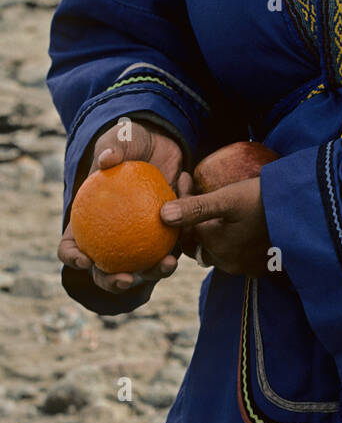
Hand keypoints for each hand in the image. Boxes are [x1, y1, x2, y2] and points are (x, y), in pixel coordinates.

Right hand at [58, 118, 192, 294]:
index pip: (71, 246)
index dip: (73, 258)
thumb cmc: (131, 143)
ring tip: (167, 264)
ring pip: (143, 266)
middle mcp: (111, 236)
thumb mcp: (119, 140)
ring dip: (154, 272)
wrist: (161, 142)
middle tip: (127, 278)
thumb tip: (108, 159)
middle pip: (105, 270)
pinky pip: (173, 242)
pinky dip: (181, 238)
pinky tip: (189, 227)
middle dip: (113, 282)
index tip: (85, 259)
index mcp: (88, 220)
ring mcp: (139, 237)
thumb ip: (113, 148)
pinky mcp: (166, 233)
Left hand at [160, 178, 273, 277]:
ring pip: (218, 244)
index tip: (186, 177)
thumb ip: (195, 208)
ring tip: (213, 200)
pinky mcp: (264, 263)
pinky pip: (238, 249)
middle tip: (195, 186)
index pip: (187, 226)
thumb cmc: (265, 200)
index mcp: (216, 248)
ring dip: (212, 225)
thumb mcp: (228, 199)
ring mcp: (247, 265)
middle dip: (194, 214)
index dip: (182, 201)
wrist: (305, 209)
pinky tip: (235, 217)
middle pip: (200, 238)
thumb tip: (162, 216)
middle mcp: (229, 263)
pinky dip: (231, 234)